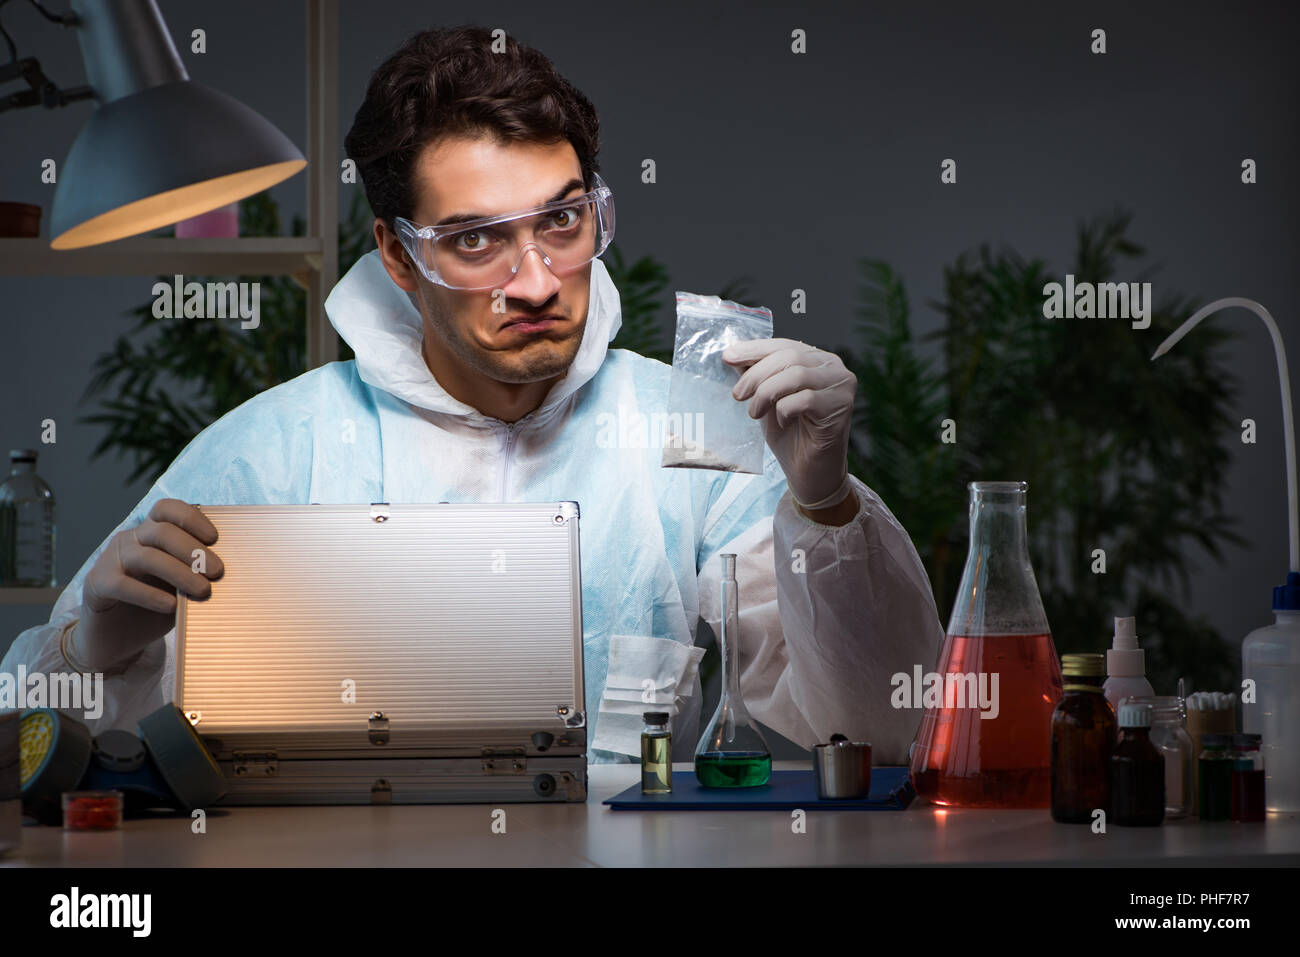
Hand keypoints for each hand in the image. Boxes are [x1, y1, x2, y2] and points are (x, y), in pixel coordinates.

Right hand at [71, 499, 223, 671]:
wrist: (117, 641)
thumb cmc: (156, 608)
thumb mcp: (182, 586)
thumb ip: (197, 573)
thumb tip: (229, 573)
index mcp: (150, 533)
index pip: (167, 509)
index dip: (191, 518)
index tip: (215, 538)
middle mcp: (130, 540)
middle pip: (161, 531)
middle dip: (194, 550)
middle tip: (218, 572)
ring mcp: (111, 560)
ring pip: (147, 556)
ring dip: (179, 572)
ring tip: (203, 591)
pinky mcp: (97, 584)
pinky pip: (122, 584)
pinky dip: (149, 594)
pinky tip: (170, 605)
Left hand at [723, 338, 856, 509]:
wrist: (809, 474)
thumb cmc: (790, 436)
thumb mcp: (767, 399)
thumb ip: (758, 376)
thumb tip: (733, 356)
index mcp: (818, 360)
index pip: (784, 345)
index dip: (755, 349)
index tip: (728, 357)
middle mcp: (834, 368)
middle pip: (789, 357)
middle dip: (756, 375)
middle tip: (738, 395)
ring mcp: (842, 386)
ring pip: (796, 375)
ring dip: (766, 393)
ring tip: (755, 412)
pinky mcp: (841, 407)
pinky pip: (804, 399)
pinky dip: (785, 410)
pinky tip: (782, 423)